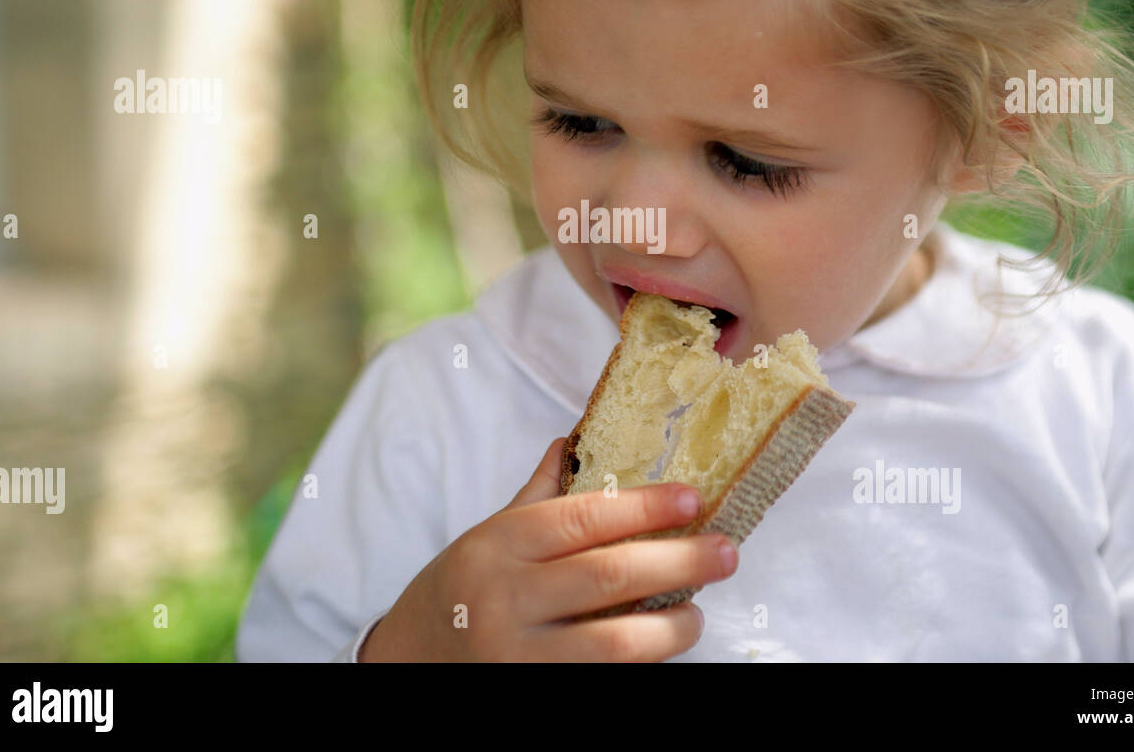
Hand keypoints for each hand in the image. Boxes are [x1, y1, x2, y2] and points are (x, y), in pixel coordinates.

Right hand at [358, 437, 736, 660]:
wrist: (406, 662)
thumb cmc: (458, 590)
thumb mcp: (487, 536)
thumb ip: (538, 496)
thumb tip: (576, 439)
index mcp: (499, 545)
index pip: (583, 518)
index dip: (645, 507)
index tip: (694, 498)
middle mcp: (506, 599)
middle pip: (609, 576)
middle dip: (679, 562)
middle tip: (727, 551)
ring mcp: (519, 657)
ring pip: (615, 642)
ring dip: (670, 627)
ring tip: (697, 612)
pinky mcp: (533, 694)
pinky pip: (602, 679)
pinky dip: (641, 664)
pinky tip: (661, 647)